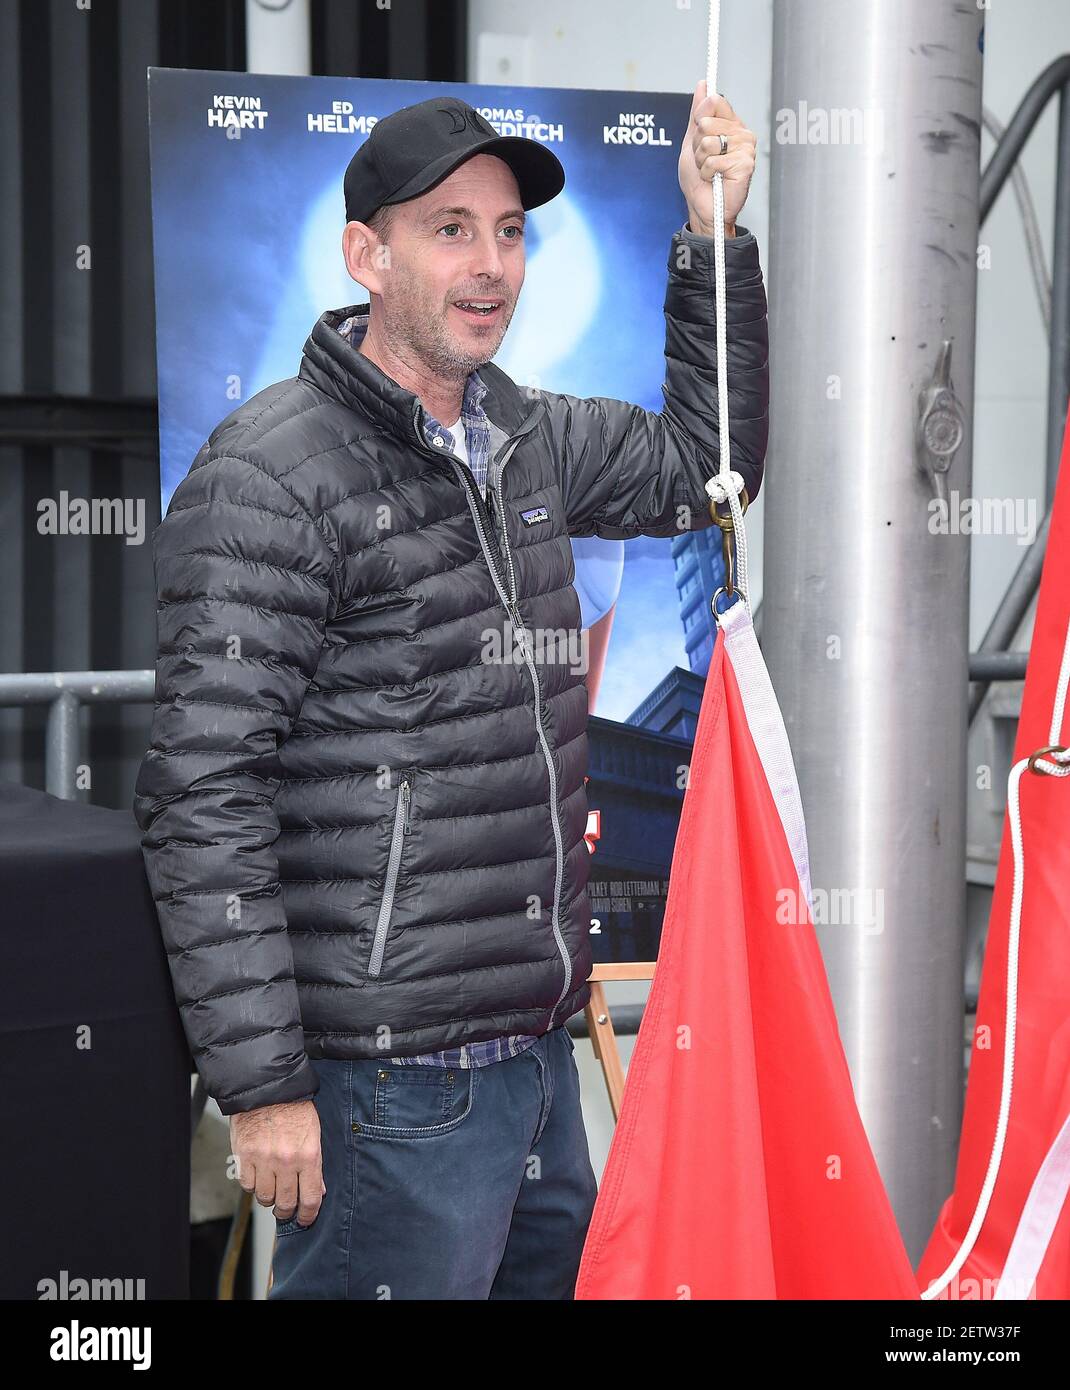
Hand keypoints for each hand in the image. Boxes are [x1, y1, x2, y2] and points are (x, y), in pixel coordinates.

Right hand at [230, 1099, 324, 1226]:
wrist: (268, 1087)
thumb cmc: (294, 1107)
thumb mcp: (314, 1133)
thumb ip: (316, 1165)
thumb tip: (318, 1190)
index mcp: (308, 1156)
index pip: (310, 1199)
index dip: (308, 1216)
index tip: (305, 1219)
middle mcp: (286, 1161)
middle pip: (286, 1203)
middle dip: (287, 1211)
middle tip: (286, 1209)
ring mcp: (263, 1160)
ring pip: (264, 1197)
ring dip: (269, 1197)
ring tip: (272, 1187)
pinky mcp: (244, 1156)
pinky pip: (247, 1185)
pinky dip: (252, 1185)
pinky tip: (258, 1175)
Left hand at [678, 80, 756, 236]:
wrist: (702, 207)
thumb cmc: (698, 179)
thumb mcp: (691, 141)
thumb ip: (697, 112)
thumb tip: (703, 84)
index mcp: (730, 124)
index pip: (714, 100)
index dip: (699, 119)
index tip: (699, 136)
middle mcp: (741, 132)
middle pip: (707, 121)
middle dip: (697, 144)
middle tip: (704, 159)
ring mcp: (746, 148)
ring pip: (708, 141)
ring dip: (701, 160)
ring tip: (709, 171)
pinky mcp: (746, 164)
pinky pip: (714, 160)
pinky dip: (707, 172)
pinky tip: (714, 179)